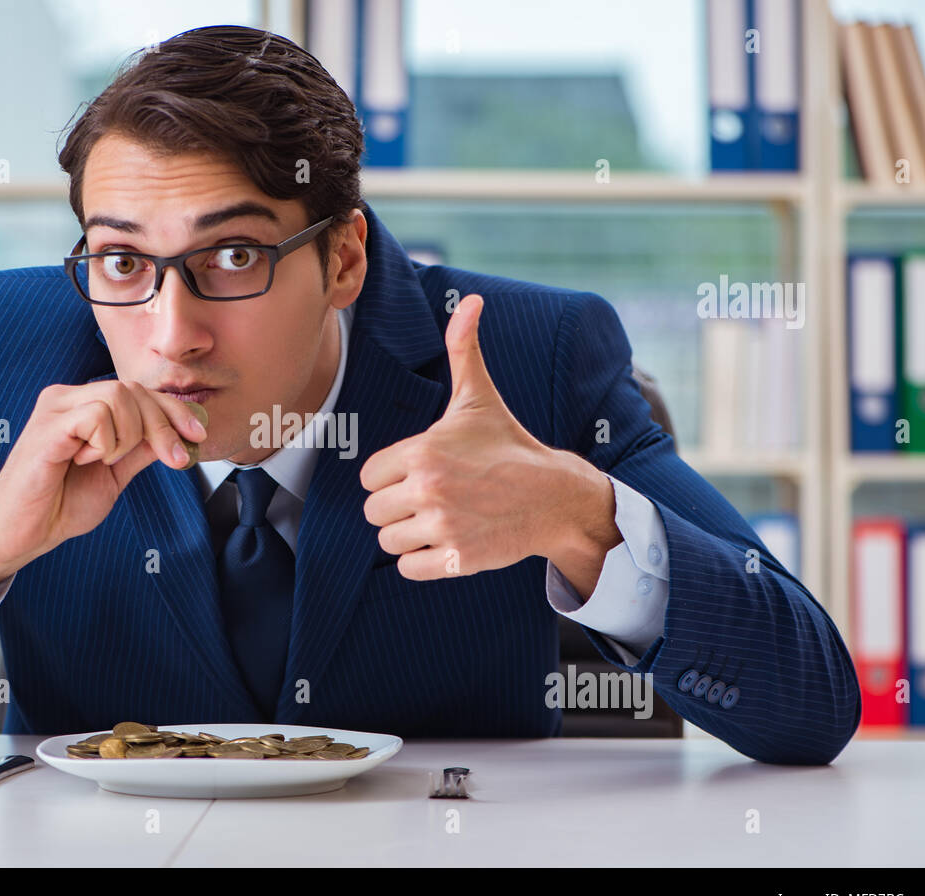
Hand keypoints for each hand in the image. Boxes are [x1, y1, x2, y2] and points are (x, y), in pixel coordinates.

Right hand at [0, 381, 207, 596]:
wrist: (22, 535)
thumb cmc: (60, 505)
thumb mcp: (115, 474)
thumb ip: (141, 450)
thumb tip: (178, 434)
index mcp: (82, 405)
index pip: (139, 392)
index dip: (174, 411)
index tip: (198, 437)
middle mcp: (67, 398)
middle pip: (134, 390)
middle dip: (164, 425)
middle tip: (174, 459)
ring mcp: (54, 408)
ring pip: (119, 397)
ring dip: (128, 437)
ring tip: (104, 462)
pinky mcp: (46, 427)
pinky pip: (96, 417)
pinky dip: (104, 443)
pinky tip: (85, 461)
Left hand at [359, 294, 620, 585]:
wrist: (554, 497)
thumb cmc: (509, 445)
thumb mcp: (479, 398)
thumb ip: (463, 349)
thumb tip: (471, 299)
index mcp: (423, 450)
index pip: (369, 476)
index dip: (390, 476)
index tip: (420, 472)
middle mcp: (428, 489)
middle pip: (375, 511)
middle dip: (398, 507)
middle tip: (433, 498)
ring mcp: (443, 526)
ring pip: (388, 541)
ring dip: (408, 535)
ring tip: (441, 519)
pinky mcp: (456, 559)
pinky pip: (408, 567)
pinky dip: (422, 561)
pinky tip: (447, 541)